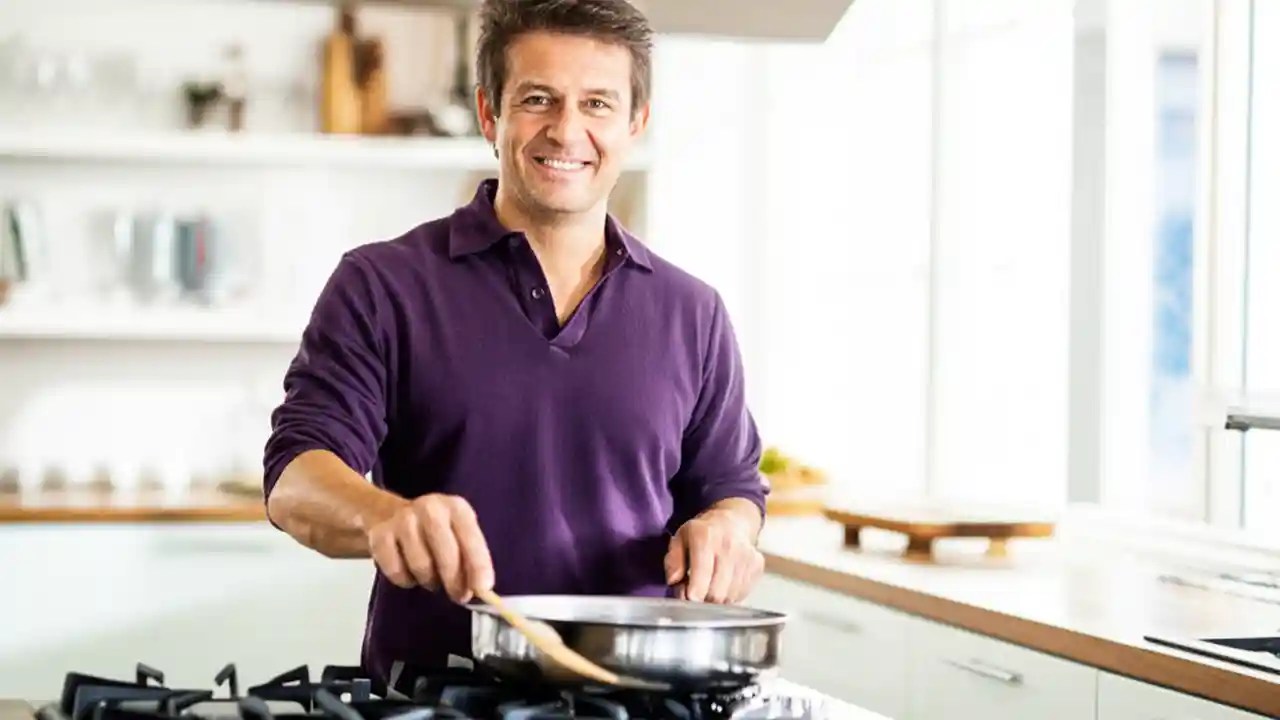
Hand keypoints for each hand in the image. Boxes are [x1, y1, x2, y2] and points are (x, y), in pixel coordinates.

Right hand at [365, 493, 494, 603]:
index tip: (483, 589)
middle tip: (459, 596)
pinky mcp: (379, 535)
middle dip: (454, 581)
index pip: (471, 538)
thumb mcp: (458, 535)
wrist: (389, 515)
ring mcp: (403, 520)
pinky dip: (405, 579)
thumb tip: (481, 591)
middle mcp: (430, 509)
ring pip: (421, 566)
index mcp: (456, 508)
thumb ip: (471, 560)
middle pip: (446, 554)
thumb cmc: (434, 532)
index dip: (478, 565)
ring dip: (429, 580)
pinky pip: (397, 572)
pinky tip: (409, 571)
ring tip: (431, 576)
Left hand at [664, 509, 763, 603]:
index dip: (692, 594)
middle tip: (697, 593)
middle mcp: (729, 546)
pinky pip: (742, 594)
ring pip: (730, 597)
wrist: (732, 521)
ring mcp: (746, 556)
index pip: (701, 575)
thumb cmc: (702, 533)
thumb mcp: (679, 539)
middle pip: (717, 593)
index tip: (687, 598)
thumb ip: (673, 561)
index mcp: (705, 537)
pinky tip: (723, 585)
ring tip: (710, 587)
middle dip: (703, 600)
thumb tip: (674, 581)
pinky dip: (730, 596)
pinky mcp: (757, 565)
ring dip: (717, 600)